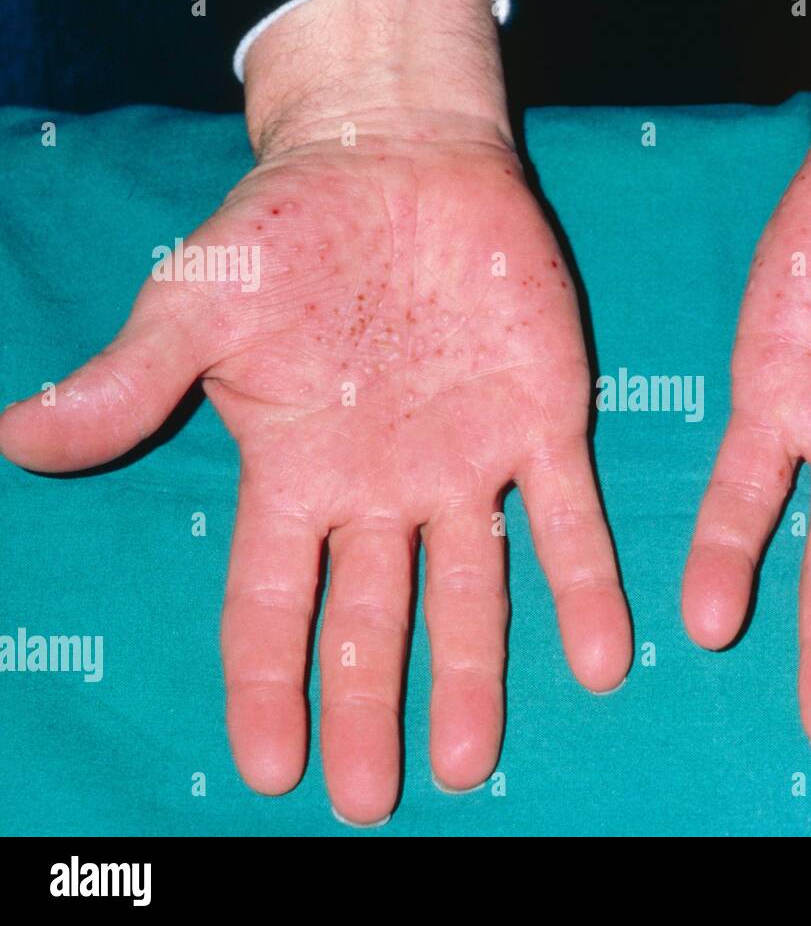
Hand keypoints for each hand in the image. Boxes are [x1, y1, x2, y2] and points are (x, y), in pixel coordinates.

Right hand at [0, 0, 630, 824]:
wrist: (399, 160)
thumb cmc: (292, 232)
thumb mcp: (200, 305)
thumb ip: (129, 380)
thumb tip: (15, 441)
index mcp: (298, 473)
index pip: (274, 603)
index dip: (270, 685)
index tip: (273, 769)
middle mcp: (385, 488)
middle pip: (372, 619)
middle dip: (370, 708)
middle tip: (368, 802)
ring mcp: (468, 462)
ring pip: (471, 591)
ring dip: (475, 676)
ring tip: (472, 764)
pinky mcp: (542, 420)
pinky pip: (567, 518)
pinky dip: (582, 587)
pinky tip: (599, 661)